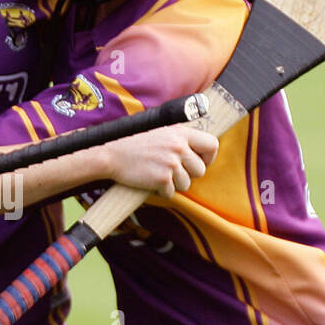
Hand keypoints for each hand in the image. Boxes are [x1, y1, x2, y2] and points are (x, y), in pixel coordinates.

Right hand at [104, 124, 218, 197]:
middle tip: (172, 171)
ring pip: (187, 184)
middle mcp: (178, 147)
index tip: (199, 162)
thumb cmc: (135, 144)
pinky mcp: (162, 179)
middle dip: (188, 174)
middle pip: (201, 170)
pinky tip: (150, 180)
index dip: (208, 157)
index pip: (212, 144)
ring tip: (158, 173)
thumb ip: (180, 138)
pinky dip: (161, 191)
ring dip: (174, 184)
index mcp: (181, 133)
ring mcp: (171, 163)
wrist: (112, 155)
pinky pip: (171, 193)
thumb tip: (199, 150)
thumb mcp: (161, 132)